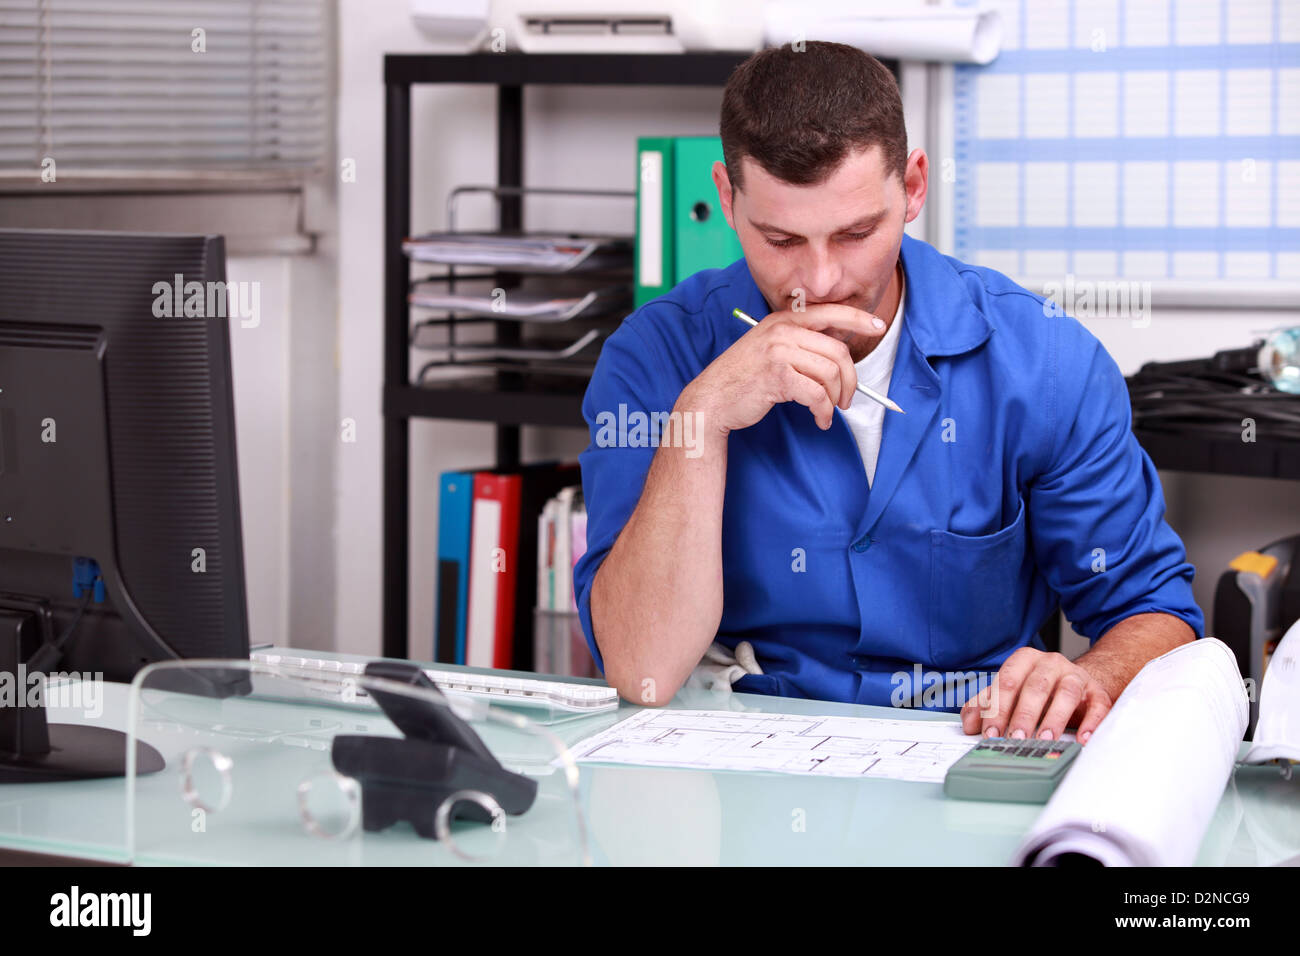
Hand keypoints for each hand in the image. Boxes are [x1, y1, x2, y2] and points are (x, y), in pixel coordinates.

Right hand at [680, 304, 888, 434]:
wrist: (712, 399)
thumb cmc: (744, 379)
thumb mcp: (771, 349)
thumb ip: (799, 343)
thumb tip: (840, 352)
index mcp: (783, 320)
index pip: (829, 312)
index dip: (857, 319)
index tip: (877, 326)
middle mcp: (782, 330)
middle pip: (837, 351)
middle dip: (850, 380)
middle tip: (847, 399)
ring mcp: (779, 351)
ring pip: (830, 374)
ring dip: (835, 399)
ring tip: (829, 411)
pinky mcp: (778, 376)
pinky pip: (817, 394)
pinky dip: (824, 412)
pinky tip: (820, 420)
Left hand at [960, 647, 1112, 744]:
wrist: (1077, 684)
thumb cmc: (1038, 690)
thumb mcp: (1010, 692)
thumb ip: (987, 704)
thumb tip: (970, 725)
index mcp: (1024, 660)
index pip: (1006, 682)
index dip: (997, 709)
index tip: (990, 733)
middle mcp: (1050, 663)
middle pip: (1035, 687)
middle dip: (1023, 716)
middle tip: (1015, 739)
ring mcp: (1076, 676)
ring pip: (1066, 693)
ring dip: (1054, 718)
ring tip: (1045, 739)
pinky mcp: (1097, 692)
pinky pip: (1097, 706)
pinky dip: (1091, 722)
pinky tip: (1082, 739)